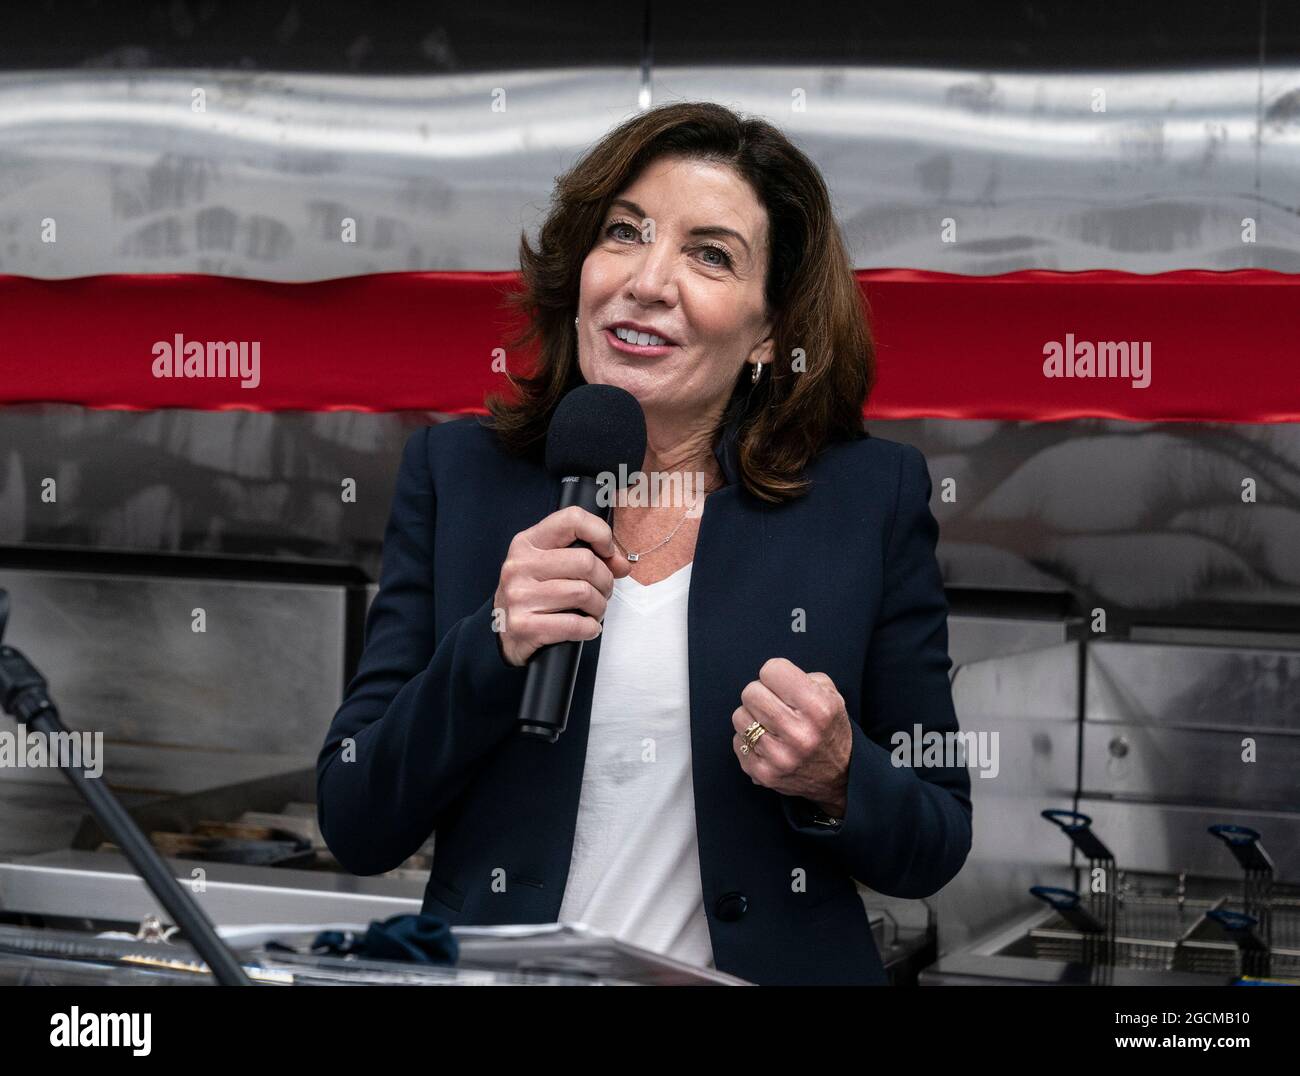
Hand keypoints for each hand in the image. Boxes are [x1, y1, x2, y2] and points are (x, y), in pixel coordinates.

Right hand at [492, 505, 631, 666]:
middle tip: (603, 591)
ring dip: (599, 607)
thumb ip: (587, 558)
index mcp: (528, 543)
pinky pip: (575, 624)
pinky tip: (586, 627)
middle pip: (586, 562)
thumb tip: (622, 564)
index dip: (600, 533)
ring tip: (593, 611)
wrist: (503, 633)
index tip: (607, 551)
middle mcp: (520, 565)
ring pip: (584, 593)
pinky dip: (589, 628)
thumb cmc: (533, 596)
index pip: (572, 519)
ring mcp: (520, 596)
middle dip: (605, 581)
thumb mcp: (551, 567)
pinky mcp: (525, 625)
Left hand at [731, 658, 851, 816]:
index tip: (782, 684)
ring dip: (752, 716)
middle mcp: (799, 734)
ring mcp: (780, 757)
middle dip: (761, 693)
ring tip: (770, 724)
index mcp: (818, 708)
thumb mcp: (832, 696)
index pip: (771, 670)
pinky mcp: (764, 774)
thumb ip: (802, 677)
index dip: (776, 674)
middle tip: (774, 703)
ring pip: (740, 716)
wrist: (840, 776)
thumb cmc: (830, 728)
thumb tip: (769, 676)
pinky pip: (737, 741)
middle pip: (751, 692)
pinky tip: (768, 743)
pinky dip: (748, 739)